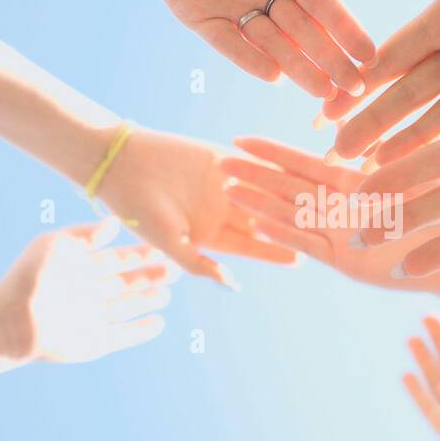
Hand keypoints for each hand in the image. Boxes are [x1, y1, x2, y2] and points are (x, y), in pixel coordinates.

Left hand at [0, 220, 175, 362]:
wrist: (10, 321)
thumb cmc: (28, 277)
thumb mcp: (55, 245)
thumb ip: (86, 235)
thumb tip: (115, 222)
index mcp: (82, 267)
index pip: (119, 258)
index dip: (141, 254)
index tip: (163, 248)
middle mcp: (90, 291)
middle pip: (128, 281)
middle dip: (151, 276)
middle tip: (175, 270)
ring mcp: (94, 316)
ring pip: (129, 307)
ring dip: (148, 300)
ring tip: (167, 294)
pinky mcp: (95, 341)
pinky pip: (124, 335)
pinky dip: (141, 330)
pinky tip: (158, 322)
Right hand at [97, 127, 297, 284]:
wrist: (119, 165)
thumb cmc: (136, 209)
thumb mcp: (169, 241)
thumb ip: (198, 263)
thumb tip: (231, 284)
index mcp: (211, 234)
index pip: (250, 245)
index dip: (273, 250)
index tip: (299, 258)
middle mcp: (222, 210)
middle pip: (263, 219)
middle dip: (290, 223)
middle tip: (320, 228)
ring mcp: (225, 183)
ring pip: (263, 190)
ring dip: (288, 193)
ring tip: (317, 195)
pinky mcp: (223, 156)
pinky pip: (254, 161)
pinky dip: (274, 162)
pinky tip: (298, 164)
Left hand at [128, 0, 374, 96]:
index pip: (323, 2)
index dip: (345, 26)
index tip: (367, 52)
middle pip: (305, 31)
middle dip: (329, 59)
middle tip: (353, 89)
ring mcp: (235, 6)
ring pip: (273, 44)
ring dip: (298, 67)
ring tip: (322, 92)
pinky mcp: (202, 18)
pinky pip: (229, 42)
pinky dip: (249, 59)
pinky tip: (273, 77)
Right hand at [217, 136, 439, 292]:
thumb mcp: (420, 174)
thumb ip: (391, 151)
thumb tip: (376, 122)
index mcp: (354, 183)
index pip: (303, 163)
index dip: (272, 152)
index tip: (240, 139)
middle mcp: (341, 207)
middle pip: (288, 187)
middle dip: (254, 175)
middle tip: (218, 164)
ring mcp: (339, 234)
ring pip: (292, 214)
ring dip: (260, 203)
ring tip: (227, 190)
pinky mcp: (344, 259)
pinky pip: (308, 242)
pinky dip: (283, 233)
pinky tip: (255, 223)